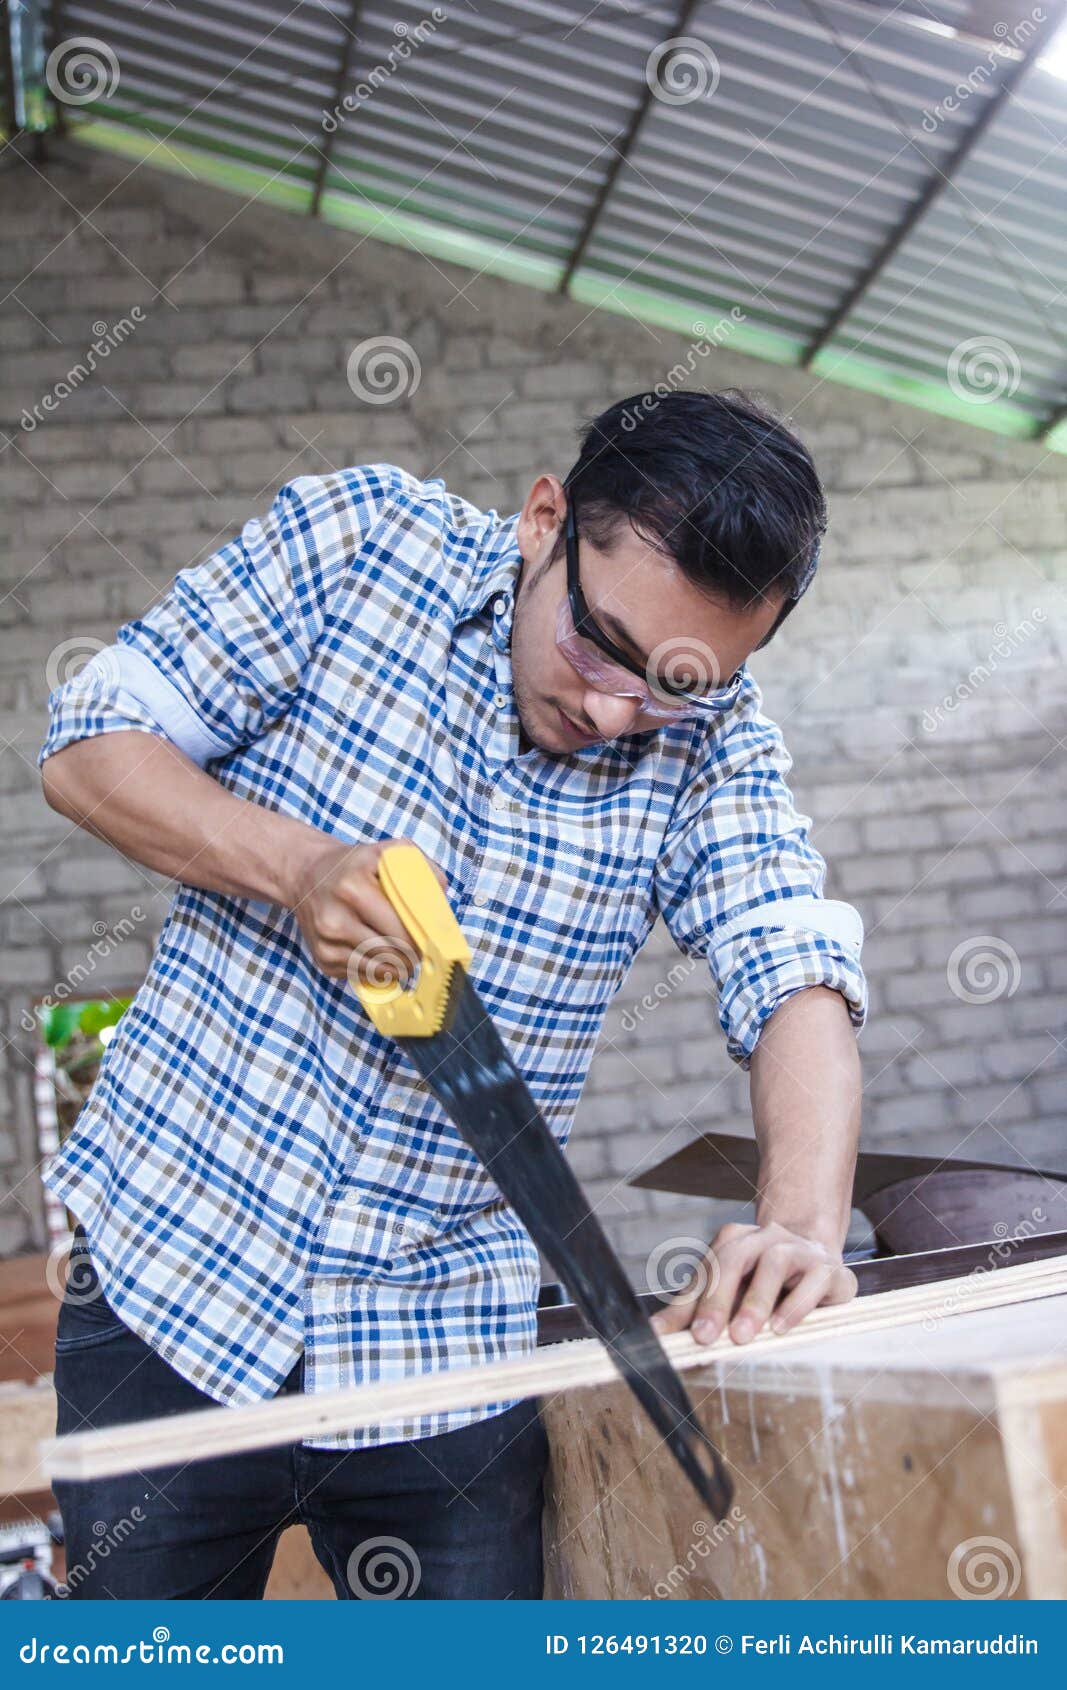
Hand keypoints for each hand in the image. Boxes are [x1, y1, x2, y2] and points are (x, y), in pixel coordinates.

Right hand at [286, 836, 447, 981]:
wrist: (306, 875)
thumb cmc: (355, 865)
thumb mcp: (388, 852)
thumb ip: (421, 869)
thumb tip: (440, 899)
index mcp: (352, 889)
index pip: (400, 932)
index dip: (422, 941)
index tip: (431, 939)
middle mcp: (334, 919)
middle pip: (391, 955)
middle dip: (413, 955)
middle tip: (421, 947)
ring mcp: (326, 943)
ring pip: (378, 970)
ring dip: (397, 965)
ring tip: (402, 950)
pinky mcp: (322, 960)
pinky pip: (362, 975)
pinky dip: (377, 968)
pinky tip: (377, 950)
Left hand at [651, 1220, 856, 1345]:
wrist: (822, 1260)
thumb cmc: (770, 1284)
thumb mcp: (732, 1293)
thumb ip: (697, 1310)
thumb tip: (660, 1335)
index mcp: (736, 1240)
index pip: (706, 1269)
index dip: (687, 1302)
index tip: (666, 1335)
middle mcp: (764, 1238)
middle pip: (734, 1259)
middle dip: (716, 1300)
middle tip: (704, 1336)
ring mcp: (798, 1249)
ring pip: (774, 1263)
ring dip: (755, 1301)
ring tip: (741, 1336)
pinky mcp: (829, 1268)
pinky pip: (813, 1281)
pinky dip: (795, 1305)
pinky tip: (780, 1328)